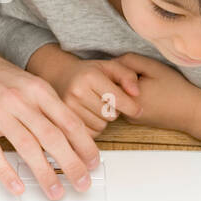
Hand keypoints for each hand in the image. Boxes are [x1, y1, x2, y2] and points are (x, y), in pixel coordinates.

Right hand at [0, 33, 102, 199]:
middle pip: (51, 136)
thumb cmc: (5, 80)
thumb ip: (54, 110)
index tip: (93, 163)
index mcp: (39, 91)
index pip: (68, 121)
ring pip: (27, 147)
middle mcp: (20, 100)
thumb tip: (78, 140)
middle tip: (82, 183)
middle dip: (71, 164)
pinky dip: (6, 173)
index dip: (84, 145)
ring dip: (45, 173)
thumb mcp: (34, 86)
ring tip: (55, 191)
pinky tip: (18, 187)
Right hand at [27, 44, 143, 134]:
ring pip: (101, 126)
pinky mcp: (64, 122)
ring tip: (97, 107)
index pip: (117, 99)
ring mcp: (68, 108)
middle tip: (108, 102)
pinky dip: (94, 127)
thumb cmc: (89, 73)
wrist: (62, 77)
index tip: (138, 110)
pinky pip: (91, 133)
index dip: (132, 107)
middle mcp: (76, 92)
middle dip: (114, 110)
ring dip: (104, 120)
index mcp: (89, 76)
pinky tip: (90, 115)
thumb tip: (136, 93)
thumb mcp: (110, 67)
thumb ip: (127, 76)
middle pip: (110, 115)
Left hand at [112, 51, 200, 130]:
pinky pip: (126, 103)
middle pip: (112, 86)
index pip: (109, 75)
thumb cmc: (175, 88)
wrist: (192, 113)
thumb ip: (129, 61)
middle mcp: (123, 110)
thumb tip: (113, 62)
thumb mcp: (153, 67)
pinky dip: (132, 95)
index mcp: (125, 96)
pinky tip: (149, 94)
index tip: (139, 68)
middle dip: (123, 76)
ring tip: (149, 84)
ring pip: (118, 94)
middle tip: (145, 76)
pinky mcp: (134, 120)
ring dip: (126, 86)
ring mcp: (127, 117)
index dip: (122, 67)